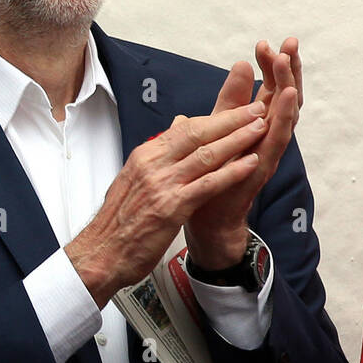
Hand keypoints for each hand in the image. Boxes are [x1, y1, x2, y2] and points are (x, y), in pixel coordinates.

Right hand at [67, 104, 268, 305]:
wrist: (101, 253)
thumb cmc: (120, 220)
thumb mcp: (136, 177)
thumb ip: (160, 152)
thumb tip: (178, 124)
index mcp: (145, 155)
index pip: (185, 127)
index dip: (216, 118)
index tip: (238, 109)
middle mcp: (153, 164)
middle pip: (198, 133)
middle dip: (231, 119)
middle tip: (257, 109)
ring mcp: (162, 184)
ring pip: (206, 154)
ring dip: (237, 140)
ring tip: (260, 128)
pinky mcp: (171, 207)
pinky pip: (208, 185)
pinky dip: (232, 172)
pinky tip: (251, 164)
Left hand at [183, 46, 300, 267]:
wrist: (207, 215)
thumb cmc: (213, 172)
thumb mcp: (218, 126)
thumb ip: (231, 100)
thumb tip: (240, 66)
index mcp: (257, 123)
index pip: (270, 88)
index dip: (271, 66)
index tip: (265, 43)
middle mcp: (268, 134)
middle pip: (286, 95)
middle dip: (289, 69)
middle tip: (290, 42)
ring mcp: (269, 148)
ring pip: (287, 112)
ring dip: (289, 85)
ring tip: (288, 60)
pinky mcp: (265, 163)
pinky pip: (280, 136)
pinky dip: (285, 115)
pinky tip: (288, 95)